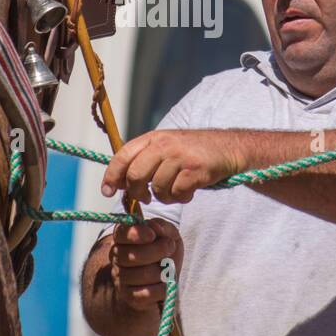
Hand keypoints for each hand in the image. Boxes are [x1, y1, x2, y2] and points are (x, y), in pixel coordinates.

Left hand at [101, 130, 241, 204]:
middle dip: (137, 193)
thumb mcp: (166, 146)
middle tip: (146, 198)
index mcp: (153, 137)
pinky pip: (177, 192)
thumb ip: (144, 159)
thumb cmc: (193, 152)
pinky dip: (181, 197)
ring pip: (157, 188)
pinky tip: (188, 190)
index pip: (122, 156)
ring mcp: (180, 156)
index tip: (107, 191)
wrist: (228, 148)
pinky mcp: (195, 170)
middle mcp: (164, 144)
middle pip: (136, 175)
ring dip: (165, 196)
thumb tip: (119, 182)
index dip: (111, 176)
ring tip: (175, 190)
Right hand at [109, 219, 182, 312]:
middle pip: (132, 255)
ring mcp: (120, 278)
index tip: (152, 235)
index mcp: (123, 237)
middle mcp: (116, 257)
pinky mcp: (129, 296)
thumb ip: (162, 227)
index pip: (121, 234)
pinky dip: (162, 289)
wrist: (166, 279)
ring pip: (143, 275)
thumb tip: (154, 228)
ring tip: (167, 270)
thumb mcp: (169, 234)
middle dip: (157, 251)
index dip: (136, 234)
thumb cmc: (166, 253)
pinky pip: (147, 293)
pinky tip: (164, 284)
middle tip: (169, 247)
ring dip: (163, 272)